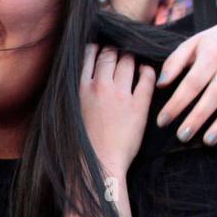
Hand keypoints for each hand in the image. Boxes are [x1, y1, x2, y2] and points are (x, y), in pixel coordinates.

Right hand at [79, 45, 155, 177]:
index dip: (97, 48)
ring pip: (128, 60)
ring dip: (132, 57)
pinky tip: (146, 72)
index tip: (102, 49)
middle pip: (110, 53)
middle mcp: (100, 87)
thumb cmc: (81, 147)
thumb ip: (76, 95)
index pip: (89, 54)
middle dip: (116, 49)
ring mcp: (120, 94)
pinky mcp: (138, 105)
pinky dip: (147, 71)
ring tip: (134, 60)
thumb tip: (82, 81)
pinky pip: (146, 77)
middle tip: (121, 52)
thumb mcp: (70, 116)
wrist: (97, 167)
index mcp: (80, 89)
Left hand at [155, 15, 216, 143]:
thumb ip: (174, 62)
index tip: (162, 121)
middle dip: (198, 117)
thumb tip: (160, 85)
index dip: (177, 103)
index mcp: (213, 54)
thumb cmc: (213, 42)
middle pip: (214, 95)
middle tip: (182, 136)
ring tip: (208, 141)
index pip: (192, 82)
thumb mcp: (192, 44)